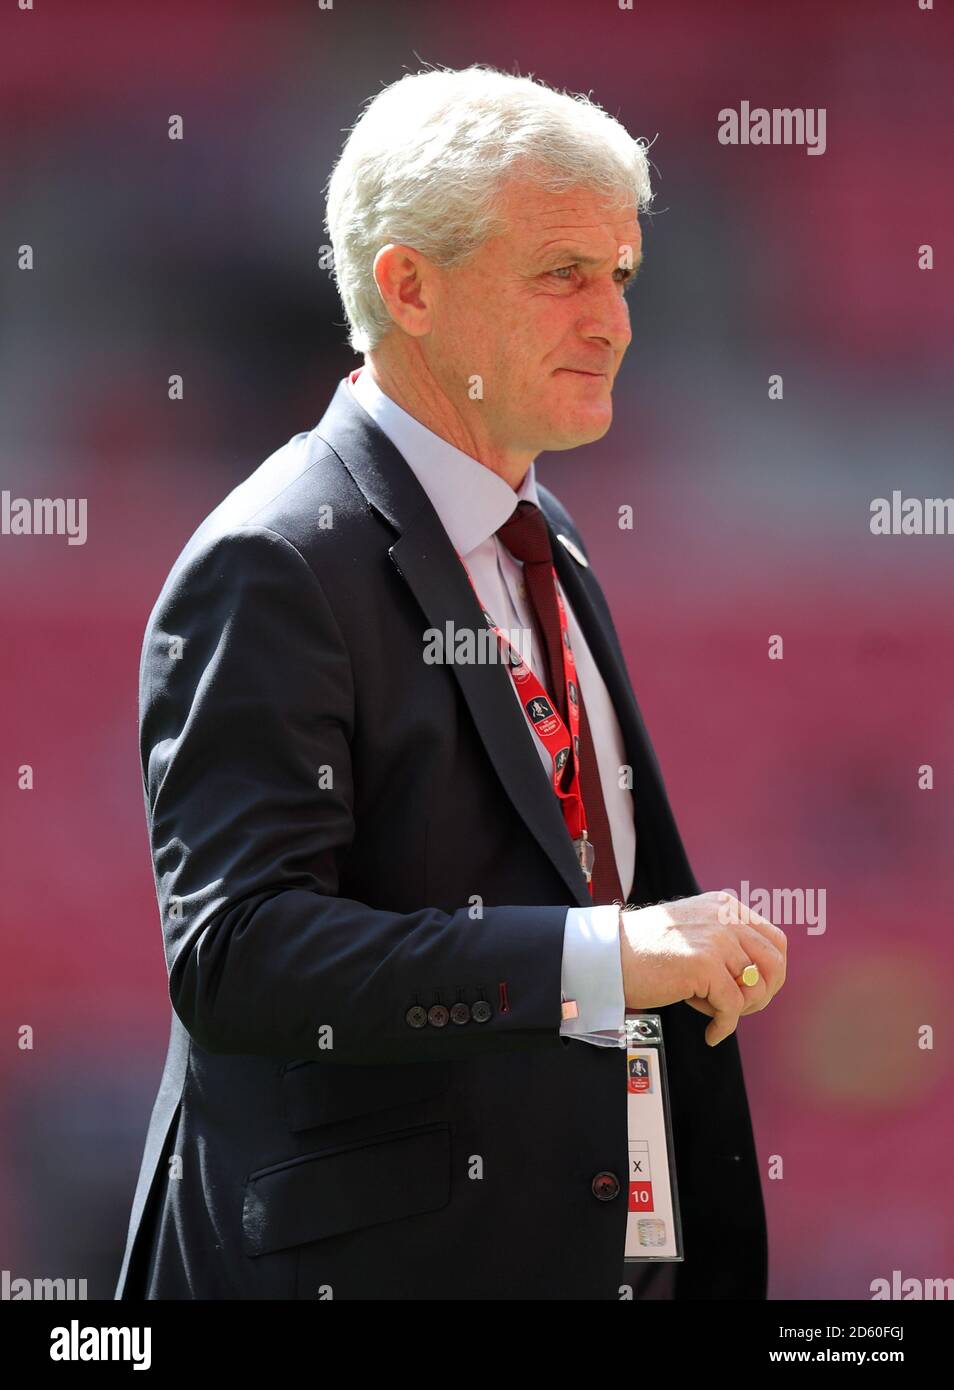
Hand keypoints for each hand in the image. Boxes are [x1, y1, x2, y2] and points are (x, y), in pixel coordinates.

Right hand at [618, 890, 786, 1046]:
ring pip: (756, 988)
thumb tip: (758, 980)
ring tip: (714, 1014)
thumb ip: (724, 943)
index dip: (771, 973)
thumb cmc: (645, 952)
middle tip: (739, 1010)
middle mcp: (726, 917)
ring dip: (740, 1010)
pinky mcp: (704, 965)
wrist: (608, 956)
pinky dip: (725, 1027)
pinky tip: (711, 1034)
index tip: (753, 993)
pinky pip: (732, 1007)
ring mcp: (716, 939)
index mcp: (725, 907)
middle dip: (763, 995)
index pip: (775, 941)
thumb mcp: (693, 932)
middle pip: (774, 964)